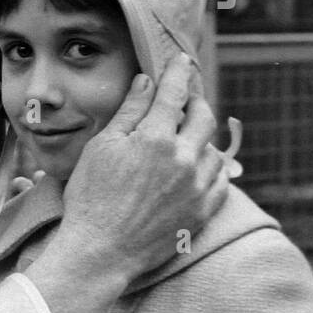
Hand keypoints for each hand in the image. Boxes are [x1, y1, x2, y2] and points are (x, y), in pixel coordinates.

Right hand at [58, 53, 228, 285]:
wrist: (101, 251)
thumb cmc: (91, 198)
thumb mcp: (101, 148)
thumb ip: (129, 113)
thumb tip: (146, 82)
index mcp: (156, 139)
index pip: (174, 93)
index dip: (178, 72)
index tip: (182, 60)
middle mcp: (184, 159)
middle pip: (205, 117)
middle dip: (196, 102)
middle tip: (187, 100)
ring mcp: (198, 187)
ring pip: (214, 149)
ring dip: (203, 138)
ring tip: (188, 138)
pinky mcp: (204, 211)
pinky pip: (222, 180)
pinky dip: (213, 168)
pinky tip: (199, 168)